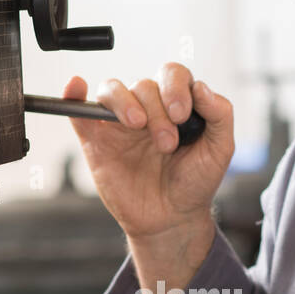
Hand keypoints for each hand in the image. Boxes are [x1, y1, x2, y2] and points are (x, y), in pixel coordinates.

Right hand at [62, 62, 233, 241]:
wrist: (171, 219)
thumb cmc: (195, 183)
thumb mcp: (220, 150)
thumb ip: (221, 114)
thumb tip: (201, 87)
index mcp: (175, 103)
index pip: (172, 74)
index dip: (175, 87)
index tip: (181, 115)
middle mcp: (146, 107)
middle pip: (143, 85)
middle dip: (157, 111)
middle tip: (167, 143)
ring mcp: (119, 123)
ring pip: (111, 89)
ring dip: (124, 102)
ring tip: (137, 126)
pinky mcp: (96, 140)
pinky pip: (78, 110)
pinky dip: (73, 94)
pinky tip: (76, 86)